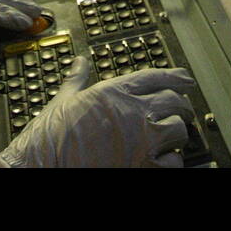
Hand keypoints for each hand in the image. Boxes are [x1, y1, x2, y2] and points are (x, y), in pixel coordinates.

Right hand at [0, 58, 195, 167]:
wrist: (43, 166)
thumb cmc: (51, 138)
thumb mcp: (64, 100)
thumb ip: (77, 79)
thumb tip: (79, 63)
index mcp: (115, 91)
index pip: (158, 76)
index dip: (178, 78)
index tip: (186, 81)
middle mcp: (133, 112)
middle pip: (175, 102)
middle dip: (181, 107)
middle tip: (181, 111)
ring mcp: (141, 141)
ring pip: (179, 130)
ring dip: (177, 134)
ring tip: (171, 138)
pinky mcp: (143, 167)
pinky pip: (175, 162)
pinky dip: (172, 161)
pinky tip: (164, 160)